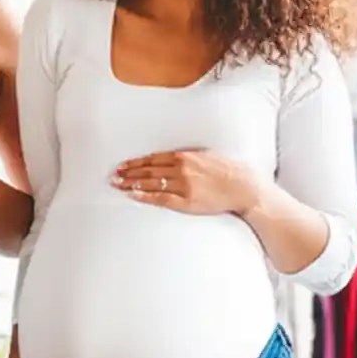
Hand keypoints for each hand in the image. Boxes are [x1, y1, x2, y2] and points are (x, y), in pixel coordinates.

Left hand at [113, 149, 260, 215]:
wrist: (243, 186)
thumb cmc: (227, 171)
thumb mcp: (205, 156)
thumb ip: (186, 158)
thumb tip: (170, 159)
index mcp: (184, 157)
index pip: (153, 159)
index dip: (136, 162)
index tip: (123, 165)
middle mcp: (180, 169)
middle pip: (148, 171)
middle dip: (129, 173)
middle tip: (114, 175)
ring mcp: (182, 185)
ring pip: (151, 184)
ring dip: (132, 184)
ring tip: (118, 185)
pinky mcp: (186, 201)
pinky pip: (160, 198)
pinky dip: (145, 196)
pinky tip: (133, 195)